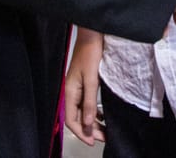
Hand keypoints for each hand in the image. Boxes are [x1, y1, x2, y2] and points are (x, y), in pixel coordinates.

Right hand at [63, 28, 105, 146]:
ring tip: (105, 130)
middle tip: (103, 138)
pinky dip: (94, 111)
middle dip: (89, 130)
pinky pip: (87, 103)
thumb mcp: (92, 78)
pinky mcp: (84, 83)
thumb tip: (89, 122)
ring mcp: (77, 88)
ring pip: (83, 111)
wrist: (92, 34)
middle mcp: (72, 92)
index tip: (93, 141)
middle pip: (78, 117)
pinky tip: (103, 115)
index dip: (82, 132)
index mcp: (70, 92)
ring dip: (93, 122)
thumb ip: (89, 101)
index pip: (72, 120)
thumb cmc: (90, 53)